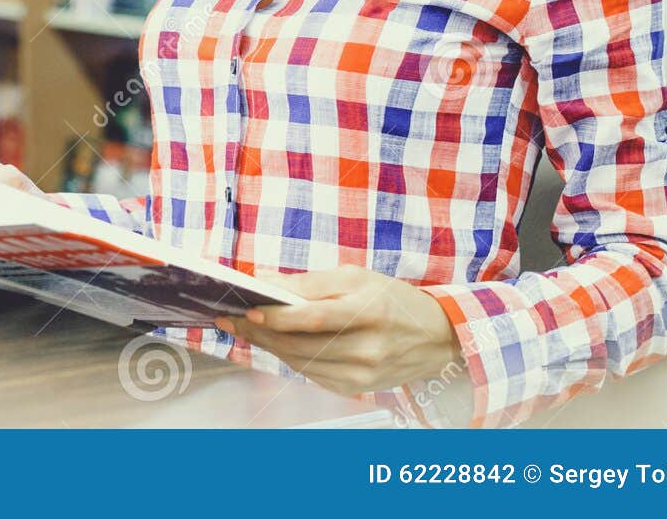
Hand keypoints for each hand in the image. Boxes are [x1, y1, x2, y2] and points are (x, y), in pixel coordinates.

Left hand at [216, 266, 461, 397]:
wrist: (435, 337)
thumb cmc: (390, 299)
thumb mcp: (356, 277)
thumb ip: (309, 282)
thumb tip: (265, 282)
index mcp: (368, 312)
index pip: (313, 318)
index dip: (277, 317)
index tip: (247, 310)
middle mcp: (367, 348)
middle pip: (301, 344)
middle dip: (260, 332)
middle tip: (230, 321)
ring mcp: (363, 374)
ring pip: (302, 362)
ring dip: (269, 346)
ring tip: (245, 330)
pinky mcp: (357, 389)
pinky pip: (313, 374)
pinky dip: (290, 358)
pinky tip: (275, 343)